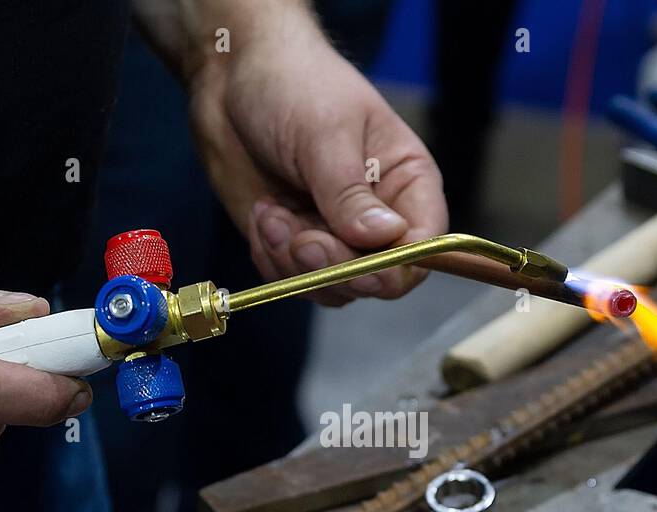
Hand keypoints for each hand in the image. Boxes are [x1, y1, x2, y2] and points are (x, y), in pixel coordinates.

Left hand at [187, 9, 447, 305]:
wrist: (231, 80)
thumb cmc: (293, 86)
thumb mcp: (325, 135)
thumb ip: (350, 194)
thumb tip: (385, 240)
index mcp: (408, 184)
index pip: (425, 247)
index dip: (397, 268)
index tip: (360, 268)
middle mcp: (378, 218)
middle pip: (378, 278)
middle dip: (334, 266)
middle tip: (299, 239)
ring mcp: (336, 236)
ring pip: (333, 287)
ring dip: (295, 263)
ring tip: (271, 214)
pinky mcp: (296, 246)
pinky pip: (294, 281)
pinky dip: (272, 258)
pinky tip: (263, 215)